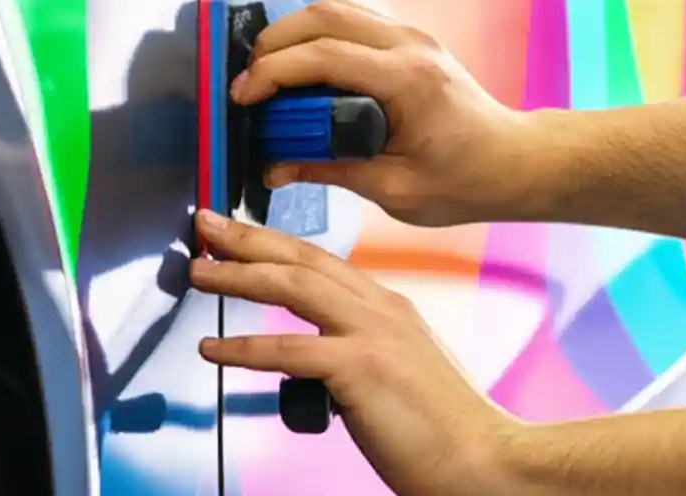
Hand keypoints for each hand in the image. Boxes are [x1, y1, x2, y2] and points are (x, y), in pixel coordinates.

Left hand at [190, 210, 521, 495]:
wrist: (487, 461)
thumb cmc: (444, 429)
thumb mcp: (402, 368)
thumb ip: (363, 349)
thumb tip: (317, 357)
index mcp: (389, 306)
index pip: (321, 260)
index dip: (275, 242)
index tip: (238, 234)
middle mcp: (381, 308)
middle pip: (301, 258)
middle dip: (247, 238)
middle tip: (206, 224)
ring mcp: (372, 334)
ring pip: (292, 286)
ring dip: (237, 275)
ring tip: (199, 270)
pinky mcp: (361, 369)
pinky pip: (288, 350)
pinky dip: (242, 348)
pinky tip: (212, 349)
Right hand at [230, 0, 531, 226]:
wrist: (512, 162)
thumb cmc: (465, 180)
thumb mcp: (393, 190)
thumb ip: (328, 170)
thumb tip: (273, 166)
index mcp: (408, 81)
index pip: (324, 57)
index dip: (273, 73)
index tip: (243, 98)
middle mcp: (409, 46)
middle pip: (323, 16)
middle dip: (273, 44)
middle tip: (246, 85)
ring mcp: (410, 37)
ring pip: (334, 9)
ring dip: (291, 33)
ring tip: (265, 74)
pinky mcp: (408, 41)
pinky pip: (350, 20)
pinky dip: (315, 35)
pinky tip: (298, 67)